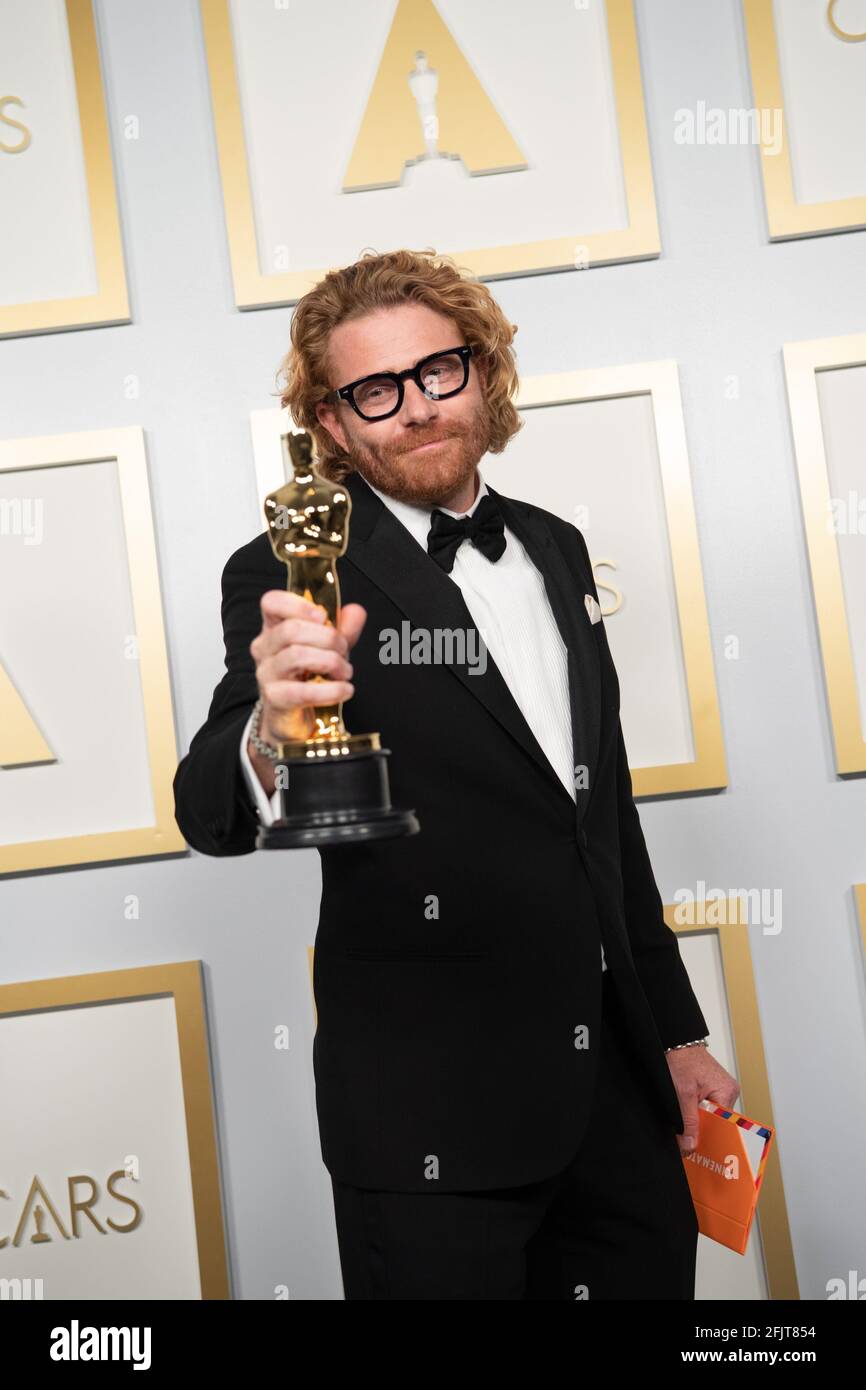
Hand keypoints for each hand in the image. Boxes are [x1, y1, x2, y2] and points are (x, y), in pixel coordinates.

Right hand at [249, 591, 367, 748]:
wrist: (294, 718)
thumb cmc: (309, 677)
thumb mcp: (328, 648)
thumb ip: (343, 628)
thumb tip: (356, 611)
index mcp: (274, 627)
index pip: (272, 602)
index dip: (298, 605)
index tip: (322, 616)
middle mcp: (264, 648)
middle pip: (291, 629)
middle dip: (328, 638)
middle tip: (344, 651)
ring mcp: (266, 673)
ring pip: (297, 655)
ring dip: (332, 662)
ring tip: (346, 672)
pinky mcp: (275, 699)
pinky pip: (303, 691)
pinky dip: (332, 690)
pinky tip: (345, 690)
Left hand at [666, 1048, 739, 1154]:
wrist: (676, 1043)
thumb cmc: (682, 1060)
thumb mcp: (683, 1093)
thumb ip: (688, 1121)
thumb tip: (690, 1146)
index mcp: (727, 1092)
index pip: (723, 1125)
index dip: (711, 1139)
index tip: (702, 1154)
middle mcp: (728, 1092)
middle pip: (717, 1123)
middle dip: (702, 1133)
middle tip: (689, 1149)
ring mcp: (720, 1091)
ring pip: (710, 1118)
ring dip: (697, 1125)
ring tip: (686, 1137)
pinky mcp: (712, 1090)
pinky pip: (707, 1110)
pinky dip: (696, 1117)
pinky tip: (687, 1124)